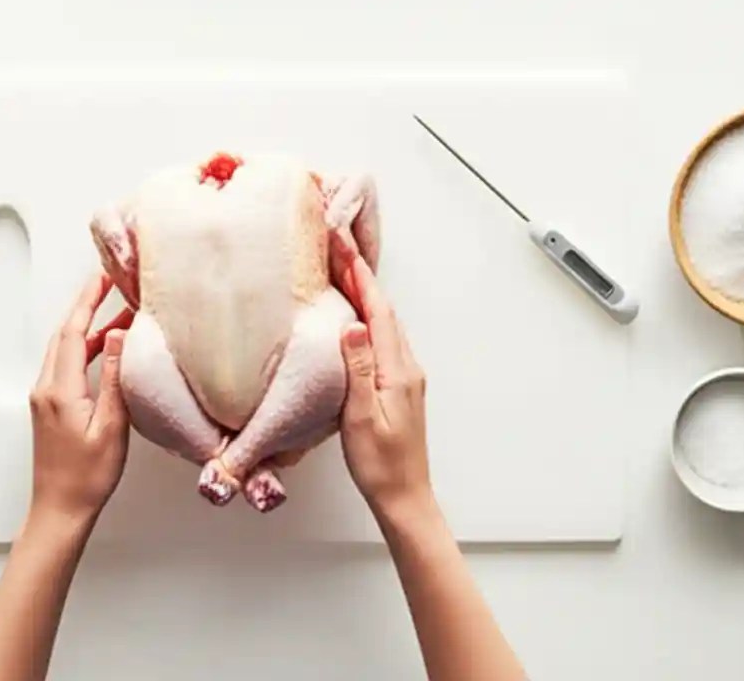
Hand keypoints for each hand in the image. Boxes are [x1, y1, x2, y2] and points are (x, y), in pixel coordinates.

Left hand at [27, 273, 135, 528]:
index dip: (88, 300)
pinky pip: (66, 366)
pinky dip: (86, 350)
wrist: (60, 510)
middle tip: (110, 284)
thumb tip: (118, 336)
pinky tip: (107, 350)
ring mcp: (44, 398)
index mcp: (60, 390)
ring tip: (120, 315)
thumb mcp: (112, 426)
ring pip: (65, 349)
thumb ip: (115, 378)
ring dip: (90, 329)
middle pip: (65, 334)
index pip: (73, 331)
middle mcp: (46, 388)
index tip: (103, 277)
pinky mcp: (49, 407)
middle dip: (86, 306)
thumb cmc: (87, 477)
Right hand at [328, 231, 431, 517]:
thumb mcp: (361, 417)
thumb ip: (358, 369)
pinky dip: (367, 317)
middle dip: (359, 275)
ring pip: (384, 322)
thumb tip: (353, 325)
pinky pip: (383, 339)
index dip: (359, 275)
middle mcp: (406, 367)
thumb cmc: (380, 465)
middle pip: (383, 309)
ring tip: (341, 270)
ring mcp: (405, 376)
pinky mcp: (399, 386)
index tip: (342, 245)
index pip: (378, 310)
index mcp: (397, 370)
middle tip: (337, 246)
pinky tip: (353, 317)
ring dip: (364, 294)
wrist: (404, 497)